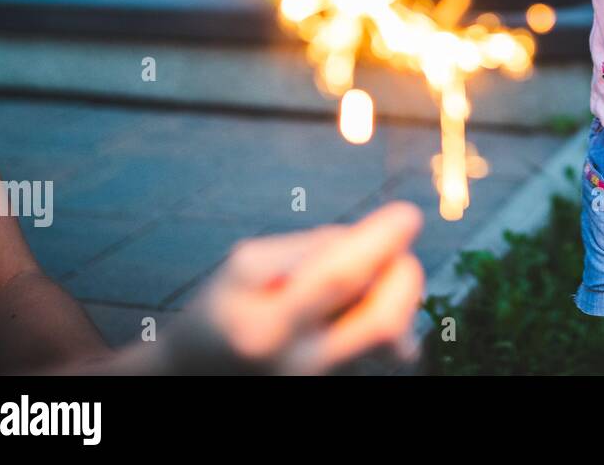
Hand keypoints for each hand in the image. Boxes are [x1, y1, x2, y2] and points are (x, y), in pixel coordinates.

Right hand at [164, 202, 424, 373]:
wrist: (195, 374)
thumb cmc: (224, 306)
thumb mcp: (246, 266)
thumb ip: (307, 250)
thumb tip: (372, 240)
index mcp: (265, 327)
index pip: (340, 278)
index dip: (381, 242)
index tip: (408, 214)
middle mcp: (298, 367)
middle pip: (383, 324)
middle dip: (405, 279)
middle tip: (400, 254)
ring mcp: (319, 385)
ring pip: (389, 341)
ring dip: (396, 299)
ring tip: (371, 282)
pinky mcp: (335, 389)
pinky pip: (381, 354)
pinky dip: (383, 320)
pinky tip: (361, 309)